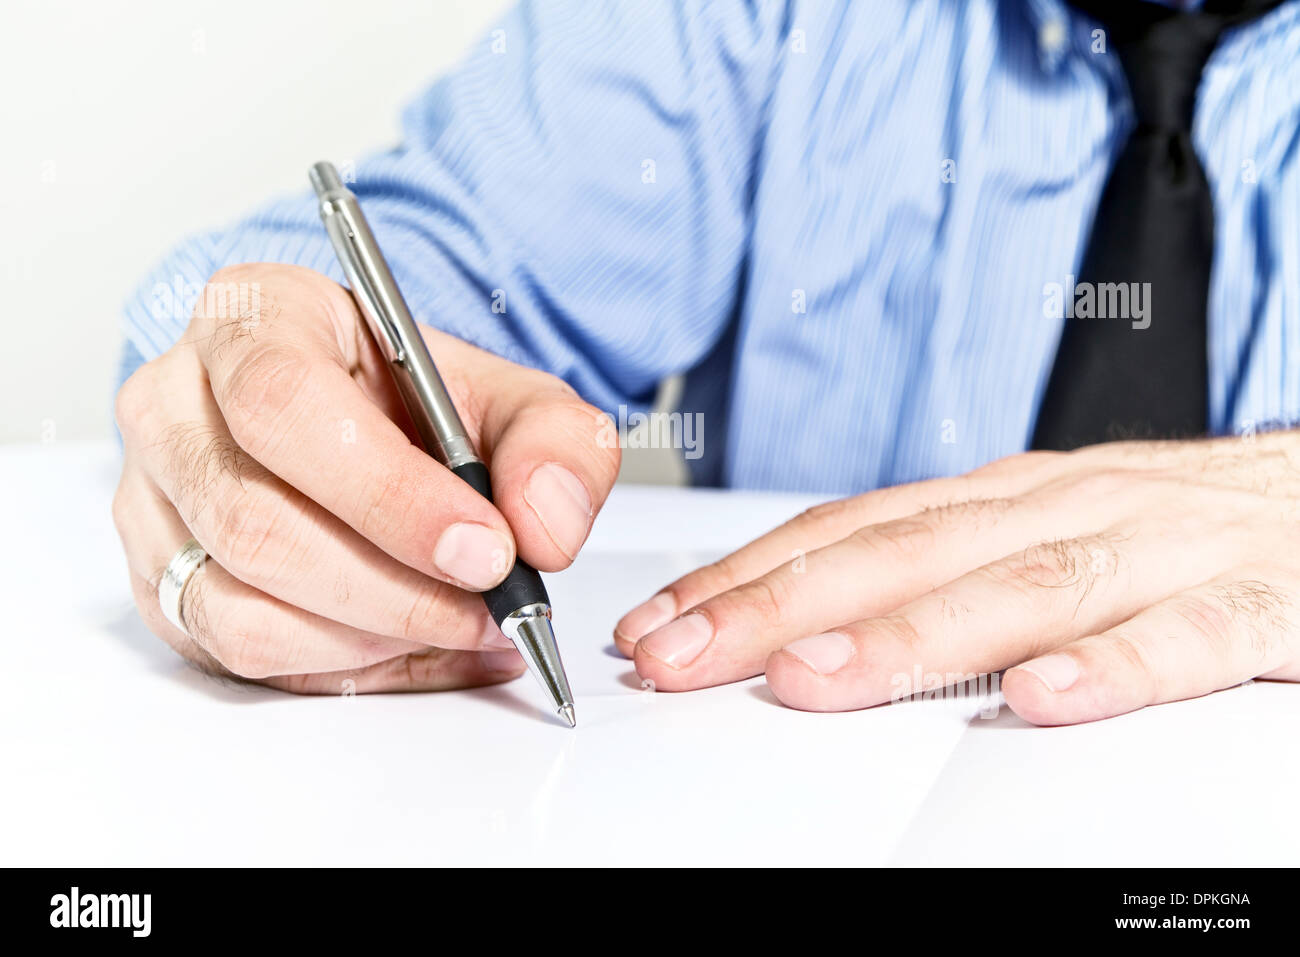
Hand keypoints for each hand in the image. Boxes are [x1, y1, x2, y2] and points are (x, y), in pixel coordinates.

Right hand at [114, 263, 618, 692]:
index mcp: (252, 320)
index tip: (485, 549)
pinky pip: (238, 654)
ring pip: (239, 606)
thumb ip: (553, 443)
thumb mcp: (508, 392)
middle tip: (490, 607)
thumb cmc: (416, 398)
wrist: (365, 417)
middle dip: (395, 589)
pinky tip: (421, 648)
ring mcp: (153, 500)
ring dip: (372, 639)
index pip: (285, 405)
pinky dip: (346, 669)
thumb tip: (543, 529)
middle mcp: (176, 405)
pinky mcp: (161, 582)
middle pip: (256, 523)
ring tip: (463, 625)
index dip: (389, 493)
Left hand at [615, 436, 1299, 723]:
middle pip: (903, 556)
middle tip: (684, 656)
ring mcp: (1159, 550)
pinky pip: (1183, 636)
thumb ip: (938, 567)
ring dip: (909, 634)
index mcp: (1002, 498)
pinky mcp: (1261, 602)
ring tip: (815, 676)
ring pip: (1022, 589)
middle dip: (781, 606)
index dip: (747, 577)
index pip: (850, 531)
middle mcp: (1063, 509)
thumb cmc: (1169, 524)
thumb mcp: (1035, 528)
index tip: (659, 628)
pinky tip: (1043, 701)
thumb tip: (804, 617)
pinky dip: (1112, 666)